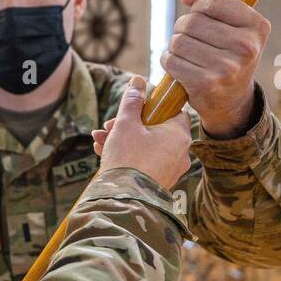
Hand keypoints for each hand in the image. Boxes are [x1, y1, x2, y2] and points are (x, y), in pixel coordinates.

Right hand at [94, 76, 190, 191]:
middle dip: (128, 124)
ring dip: (123, 139)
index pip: (172, 110)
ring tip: (100, 139)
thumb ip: (133, 101)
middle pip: (156, 128)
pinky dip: (128, 155)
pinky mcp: (159, 181)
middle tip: (108, 126)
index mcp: (179, 134)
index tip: (134, 108)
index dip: (151, 106)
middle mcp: (180, 152)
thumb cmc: (127, 159)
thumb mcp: (126, 124)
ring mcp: (171, 169)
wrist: (122, 200)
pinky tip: (104, 151)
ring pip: (147, 145)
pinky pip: (145, 161)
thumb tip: (138, 80)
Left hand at [160, 0, 268, 138]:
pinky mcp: (206, 85)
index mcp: (257, 26)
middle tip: (191, 38)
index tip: (200, 13)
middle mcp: (246, 47)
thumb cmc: (229, 53)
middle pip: (192, 21)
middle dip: (183, 26)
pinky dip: (168, 60)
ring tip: (187, 53)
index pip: (215, 0)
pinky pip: (171, 61)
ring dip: (175, 45)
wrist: (232, 99)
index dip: (199, 5)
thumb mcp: (233, 23)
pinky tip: (179, 65)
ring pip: (178, 40)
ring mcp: (227, 68)